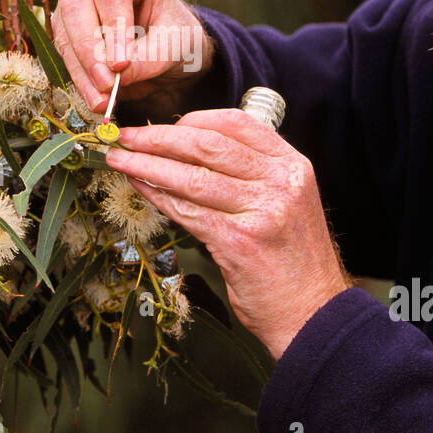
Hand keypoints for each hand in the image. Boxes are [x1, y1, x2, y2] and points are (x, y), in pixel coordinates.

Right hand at [52, 0, 213, 114]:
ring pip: (65, 31)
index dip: (113, 26)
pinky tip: (94, 99)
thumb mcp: (176, 46)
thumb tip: (117, 76)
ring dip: (81, 70)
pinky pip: (63, 52)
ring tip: (101, 101)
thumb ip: (149, 58)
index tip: (121, 64)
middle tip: (106, 84)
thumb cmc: (178, 38)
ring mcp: (77, 1)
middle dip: (89, 50)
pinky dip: (78, 78)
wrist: (170, 51)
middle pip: (77, 4)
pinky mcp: (66, 28)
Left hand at [104, 108, 351, 359]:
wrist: (312, 312)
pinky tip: (139, 188)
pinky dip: (157, 196)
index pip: (235, 123)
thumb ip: (250, 176)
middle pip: (207, 145)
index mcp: (292, 165)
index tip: (162, 126)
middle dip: (158, 137)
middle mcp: (280, 182)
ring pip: (192, 177)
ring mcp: (262, 210)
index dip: (192, 120)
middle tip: (126, 136)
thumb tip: (188, 155)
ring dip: (147, 165)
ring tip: (119, 159)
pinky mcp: (240, 241)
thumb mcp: (285, 203)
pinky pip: (187, 211)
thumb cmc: (291, 262)